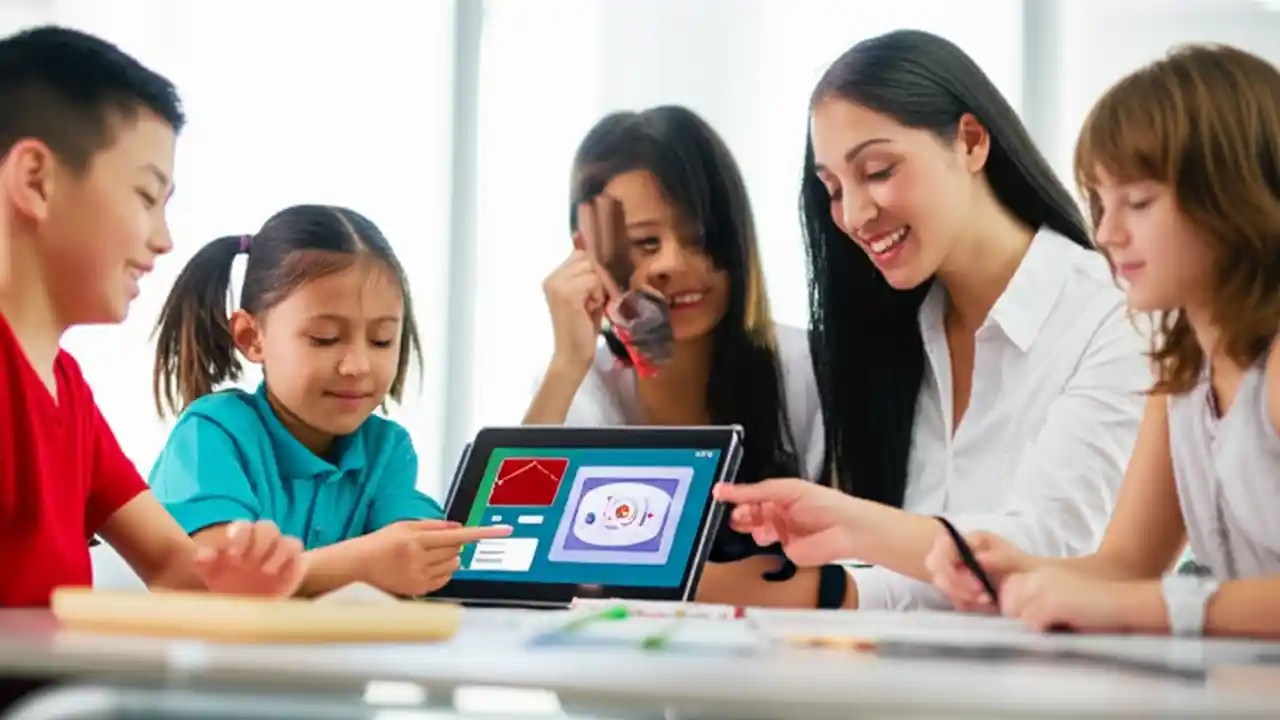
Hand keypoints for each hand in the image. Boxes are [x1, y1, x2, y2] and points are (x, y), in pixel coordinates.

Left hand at [192, 520, 305, 596]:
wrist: (245, 609)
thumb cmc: (226, 586)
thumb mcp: (211, 576)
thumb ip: (204, 564)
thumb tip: (200, 556)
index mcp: (242, 538)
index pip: (244, 526)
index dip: (239, 537)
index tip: (232, 557)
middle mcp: (263, 542)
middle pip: (269, 527)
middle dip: (260, 543)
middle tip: (249, 563)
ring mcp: (281, 554)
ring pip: (289, 540)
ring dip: (278, 553)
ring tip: (267, 572)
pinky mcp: (295, 567)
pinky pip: (301, 558)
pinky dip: (292, 565)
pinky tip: (280, 579)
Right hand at [358, 519, 512, 596]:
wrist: (357, 567)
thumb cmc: (379, 544)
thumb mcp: (403, 526)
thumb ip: (433, 525)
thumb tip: (459, 527)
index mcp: (414, 539)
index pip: (456, 535)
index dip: (482, 533)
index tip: (503, 530)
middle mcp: (418, 559)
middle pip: (456, 550)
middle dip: (454, 544)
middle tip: (437, 542)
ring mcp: (418, 576)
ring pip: (453, 564)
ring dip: (450, 557)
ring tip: (429, 554)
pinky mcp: (419, 590)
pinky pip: (445, 579)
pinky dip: (444, 571)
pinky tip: (428, 566)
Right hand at [543, 249, 608, 370]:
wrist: (572, 355)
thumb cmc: (582, 329)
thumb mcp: (586, 297)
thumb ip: (589, 279)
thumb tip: (601, 261)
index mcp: (553, 278)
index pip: (579, 255)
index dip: (593, 270)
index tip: (594, 291)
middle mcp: (551, 278)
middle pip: (586, 259)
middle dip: (597, 277)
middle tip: (594, 300)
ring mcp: (557, 285)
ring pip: (591, 269)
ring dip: (598, 287)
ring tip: (592, 305)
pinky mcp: (567, 294)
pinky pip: (593, 281)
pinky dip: (598, 294)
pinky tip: (592, 308)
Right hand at [712, 479, 858, 566]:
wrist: (847, 531)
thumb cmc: (825, 504)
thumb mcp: (785, 490)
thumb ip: (753, 492)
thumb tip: (725, 489)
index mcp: (781, 495)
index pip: (751, 495)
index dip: (736, 497)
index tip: (719, 497)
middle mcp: (780, 514)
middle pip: (750, 514)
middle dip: (740, 515)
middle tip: (732, 515)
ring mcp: (782, 533)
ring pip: (755, 531)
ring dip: (750, 528)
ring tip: (750, 523)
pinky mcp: (786, 551)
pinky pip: (767, 549)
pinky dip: (761, 544)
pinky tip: (762, 536)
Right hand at [924, 531, 1038, 611]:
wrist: (1037, 590)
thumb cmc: (1028, 570)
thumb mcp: (1020, 561)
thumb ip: (1002, 557)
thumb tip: (978, 558)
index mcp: (971, 542)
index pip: (942, 545)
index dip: (949, 564)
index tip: (976, 582)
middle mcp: (959, 554)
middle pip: (934, 565)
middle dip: (955, 583)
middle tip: (981, 592)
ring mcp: (957, 572)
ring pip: (942, 584)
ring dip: (963, 595)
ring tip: (988, 599)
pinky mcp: (960, 590)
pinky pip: (952, 598)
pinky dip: (966, 604)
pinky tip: (986, 604)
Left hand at [1001, 567, 1155, 632]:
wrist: (1127, 603)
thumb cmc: (1098, 610)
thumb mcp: (1062, 601)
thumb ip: (1036, 606)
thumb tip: (1017, 625)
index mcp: (1039, 574)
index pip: (1007, 590)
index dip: (1014, 609)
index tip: (1029, 624)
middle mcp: (1037, 577)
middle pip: (1007, 603)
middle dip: (1019, 620)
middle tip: (1043, 630)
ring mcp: (1042, 588)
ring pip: (1017, 616)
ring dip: (1031, 629)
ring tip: (1055, 631)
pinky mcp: (1052, 602)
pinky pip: (1032, 624)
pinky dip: (1043, 634)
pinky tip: (1062, 632)